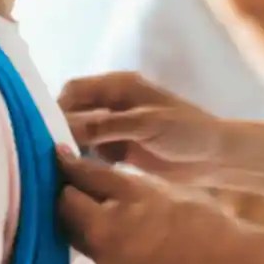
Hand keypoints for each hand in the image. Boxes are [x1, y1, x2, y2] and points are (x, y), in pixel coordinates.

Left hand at [57, 151, 254, 263]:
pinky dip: (127, 260)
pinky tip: (152, 250)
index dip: (70, 182)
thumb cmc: (196, 217)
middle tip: (103, 194)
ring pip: (98, 252)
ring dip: (107, 236)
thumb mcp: (148, 187)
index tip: (73, 170)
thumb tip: (65, 159)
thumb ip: (101, 176)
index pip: (65, 199)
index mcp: (101, 229)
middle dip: (84, 210)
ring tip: (139, 223)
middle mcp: (102, 261)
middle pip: (76, 229)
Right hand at [58, 72, 227, 184]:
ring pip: (79, 135)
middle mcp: (112, 104)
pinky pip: (91, 153)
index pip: (74, 90)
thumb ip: (107, 124)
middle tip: (47, 154)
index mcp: (119, 86)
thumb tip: (67, 128)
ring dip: (69, 148)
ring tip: (56, 168)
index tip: (45, 132)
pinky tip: (75, 177)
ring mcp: (115, 127)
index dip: (57, 108)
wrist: (218, 158)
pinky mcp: (119, 150)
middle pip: (72, 112)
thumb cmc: (188, 132)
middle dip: (59, 131)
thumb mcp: (147, 124)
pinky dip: (83, 163)